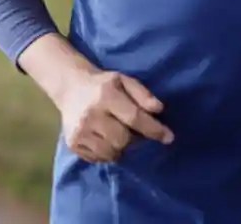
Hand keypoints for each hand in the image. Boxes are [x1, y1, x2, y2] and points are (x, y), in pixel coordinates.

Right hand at [58, 70, 174, 163]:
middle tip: (134, 132)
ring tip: (119, 135)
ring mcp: (79, 131)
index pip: (134, 117)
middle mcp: (90, 115)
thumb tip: (159, 109)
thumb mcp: (125, 81)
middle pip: (123, 140)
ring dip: (121, 148)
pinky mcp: (72, 144)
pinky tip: (106, 140)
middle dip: (134, 139)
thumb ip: (143, 94)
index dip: (154, 129)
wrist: (71, 88)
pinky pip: (98, 159)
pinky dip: (108, 153)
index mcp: (105, 95)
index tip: (169, 137)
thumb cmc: (104, 85)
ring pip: (111, 153)